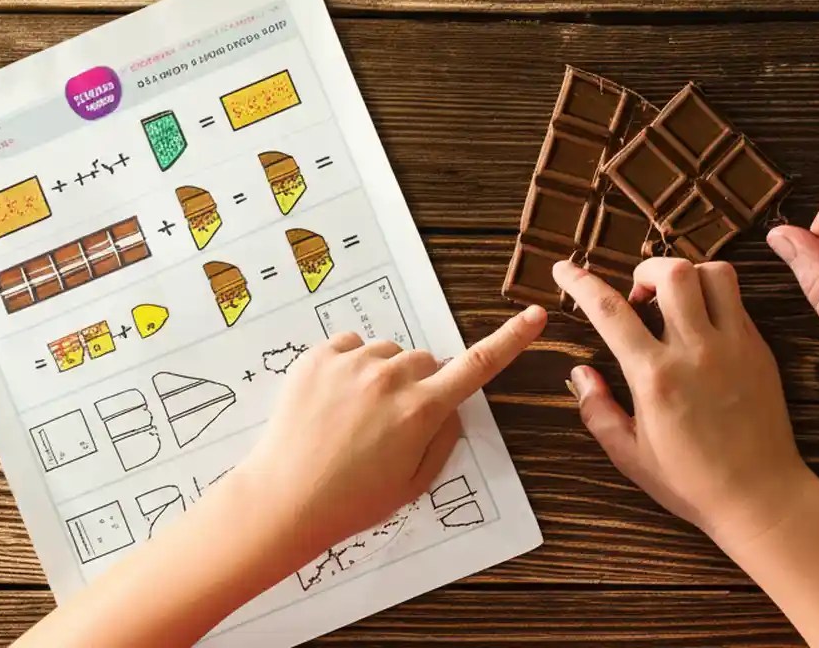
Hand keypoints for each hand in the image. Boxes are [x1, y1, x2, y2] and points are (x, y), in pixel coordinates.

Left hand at [236, 305, 546, 558]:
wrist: (282, 500)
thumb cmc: (351, 501)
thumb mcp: (413, 483)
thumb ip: (442, 438)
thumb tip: (450, 407)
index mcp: (422, 410)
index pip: (479, 366)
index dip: (512, 340)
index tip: (535, 316)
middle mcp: (392, 377)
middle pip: (425, 361)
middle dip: (419, 383)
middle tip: (390, 422)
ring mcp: (352, 363)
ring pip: (386, 353)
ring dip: (381, 374)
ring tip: (354, 416)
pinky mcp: (318, 357)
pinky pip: (349, 345)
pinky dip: (349, 365)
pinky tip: (334, 401)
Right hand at [554, 258, 813, 544]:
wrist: (760, 496)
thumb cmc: (691, 481)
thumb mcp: (629, 455)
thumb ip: (598, 409)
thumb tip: (580, 372)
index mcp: (656, 377)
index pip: (610, 310)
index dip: (581, 281)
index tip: (565, 268)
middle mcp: (696, 351)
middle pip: (673, 271)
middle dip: (646, 270)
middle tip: (637, 297)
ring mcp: (734, 346)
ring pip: (715, 273)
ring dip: (687, 275)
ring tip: (673, 302)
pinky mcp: (759, 349)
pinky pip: (737, 300)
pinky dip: (713, 297)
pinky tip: (699, 325)